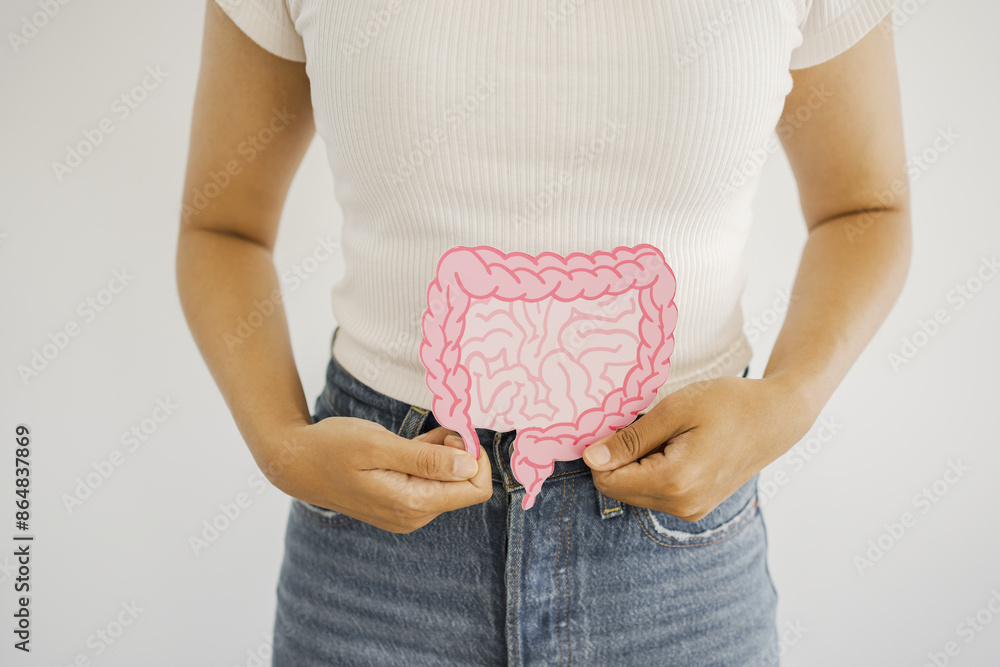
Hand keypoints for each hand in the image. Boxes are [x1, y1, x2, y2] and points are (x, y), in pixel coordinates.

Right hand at [260, 417, 492, 532]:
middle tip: (435, 431)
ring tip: (416, 438)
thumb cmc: (333, 448)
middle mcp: (414, 515)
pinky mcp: (400, 504)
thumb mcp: (379, 445)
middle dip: (457, 454)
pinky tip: (411, 445)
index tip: (453, 434)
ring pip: (447, 481)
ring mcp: (406, 512)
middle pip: (463, 485)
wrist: (296, 463)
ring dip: (441, 455)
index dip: (473, 457)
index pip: (475, 489)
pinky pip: (429, 482)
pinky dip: (428, 460)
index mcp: (412, 504)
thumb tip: (469, 467)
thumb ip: (425, 459)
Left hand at [582, 374, 814, 520]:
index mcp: (674, 482)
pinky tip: (676, 447)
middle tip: (647, 427)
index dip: (603, 453)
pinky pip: (655, 493)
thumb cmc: (728, 404)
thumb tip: (591, 458)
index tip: (620, 425)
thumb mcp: (674, 410)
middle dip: (621, 459)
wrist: (776, 417)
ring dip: (638, 464)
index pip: (608, 481)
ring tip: (668, 436)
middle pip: (618, 490)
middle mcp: (681, 506)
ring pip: (635, 493)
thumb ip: (630, 439)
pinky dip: (654, 471)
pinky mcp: (695, 508)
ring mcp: (690, 511)